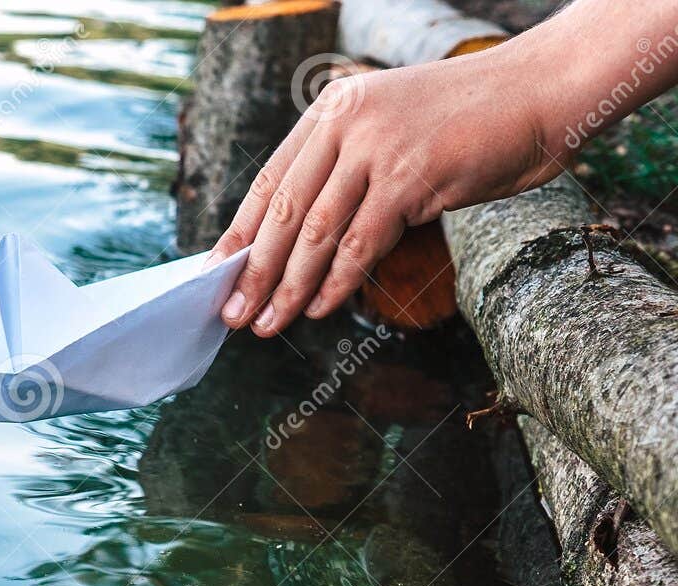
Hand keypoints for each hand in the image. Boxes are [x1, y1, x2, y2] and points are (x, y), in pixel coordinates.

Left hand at [207, 49, 559, 336]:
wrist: (541, 92)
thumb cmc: (467, 124)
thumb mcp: (391, 134)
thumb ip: (347, 174)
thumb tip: (295, 243)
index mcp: (331, 111)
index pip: (269, 181)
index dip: (239, 233)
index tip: (215, 273)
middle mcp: (346, 123)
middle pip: (282, 212)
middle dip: (253, 271)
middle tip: (232, 313)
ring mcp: (376, 149)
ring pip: (315, 233)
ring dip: (287, 287)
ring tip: (267, 323)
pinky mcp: (409, 178)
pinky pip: (360, 244)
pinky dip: (336, 282)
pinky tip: (319, 308)